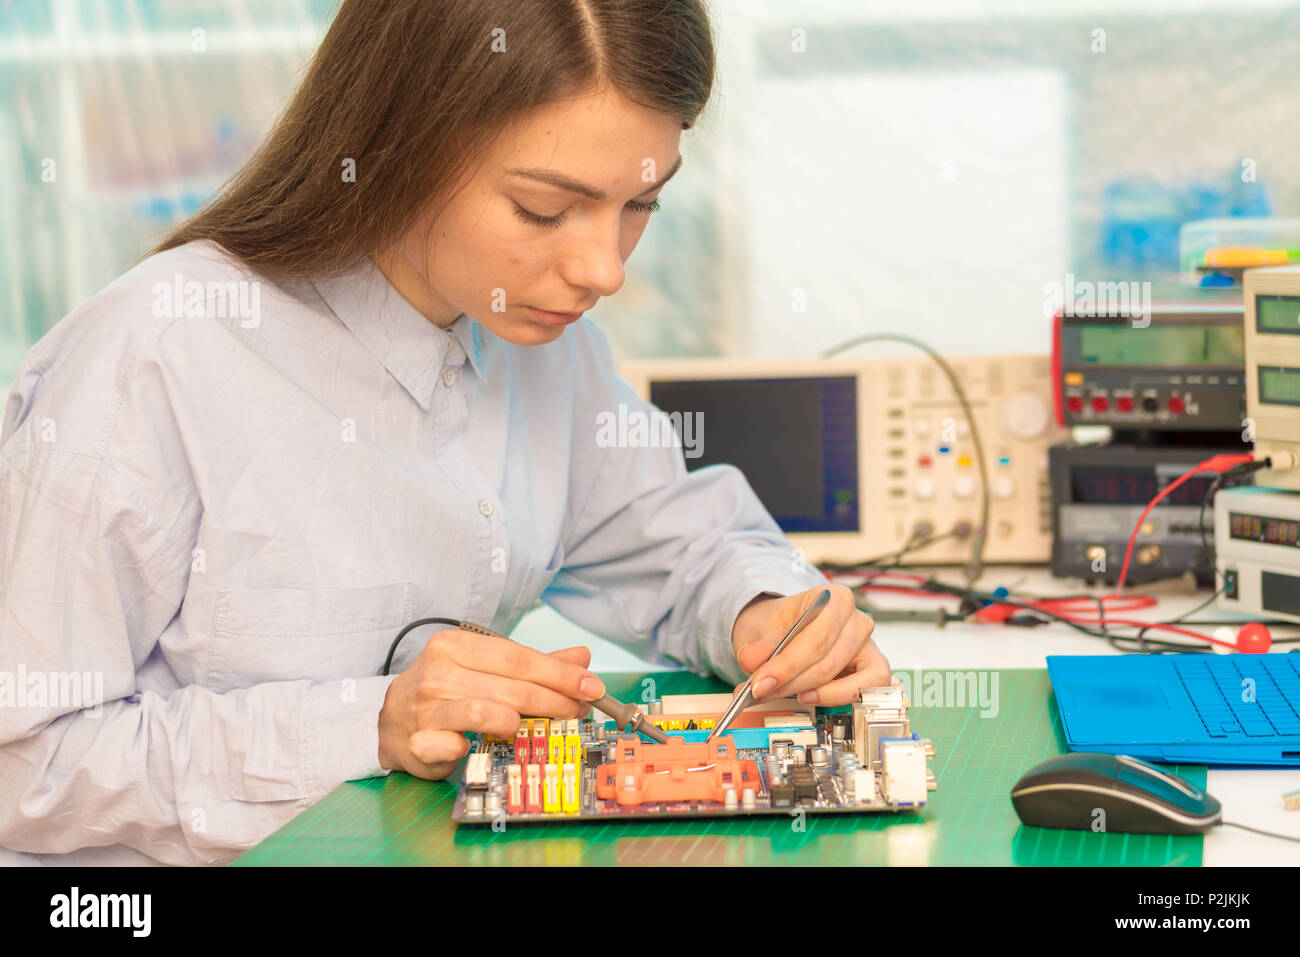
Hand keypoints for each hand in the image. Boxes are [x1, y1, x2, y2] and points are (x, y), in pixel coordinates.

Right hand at [377, 630, 604, 778]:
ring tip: (531, 728)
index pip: (518, 657)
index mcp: (455, 646)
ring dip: (519, 724)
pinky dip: (474, 746)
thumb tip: (581, 657)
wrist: (393, 722)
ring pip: (486, 713)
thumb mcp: (485, 669)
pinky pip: (454, 745)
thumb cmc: (446, 691)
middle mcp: (437, 672)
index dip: (560, 673)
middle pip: (510, 687)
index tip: (591, 686)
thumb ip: (533, 664)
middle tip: (577, 711)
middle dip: (553, 700)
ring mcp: (424, 708)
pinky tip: (483, 745)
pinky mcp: (417, 742)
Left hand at [730, 584, 887, 706]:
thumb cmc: (780, 624)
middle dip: (791, 682)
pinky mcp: (872, 668)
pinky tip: (812, 696)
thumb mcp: (759, 628)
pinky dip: (838, 698)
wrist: (786, 628)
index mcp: (833, 598)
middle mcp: (856, 619)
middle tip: (762, 692)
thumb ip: (757, 645)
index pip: (816, 638)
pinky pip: (865, 689)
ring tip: (786, 693)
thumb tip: (752, 659)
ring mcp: (867, 645)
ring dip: (812, 692)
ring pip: (845, 679)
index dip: (787, 665)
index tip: (760, 683)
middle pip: (827, 662)